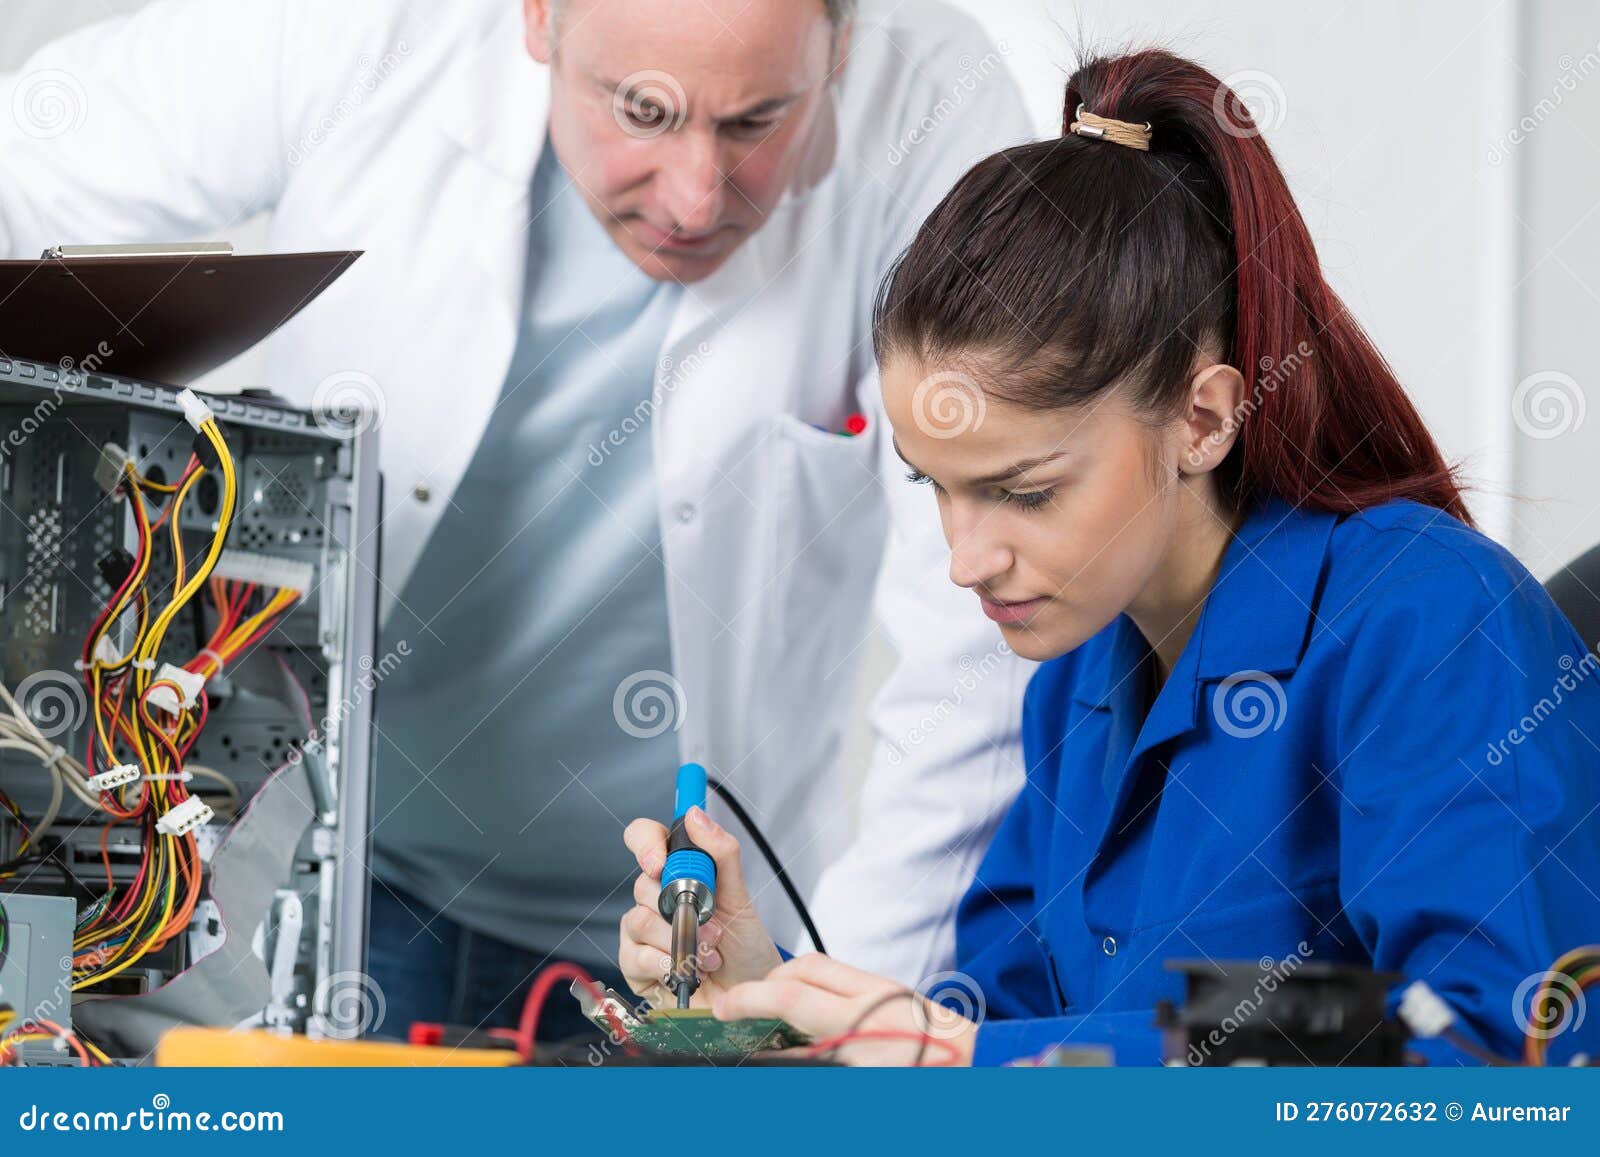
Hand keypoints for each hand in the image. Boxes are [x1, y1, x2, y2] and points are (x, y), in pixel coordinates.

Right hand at [619, 805, 782, 1007]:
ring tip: (709, 953)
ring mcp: (644, 933)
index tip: (659, 863)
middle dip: (681, 908)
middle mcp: (656, 899)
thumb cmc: (745, 950)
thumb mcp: (741, 898)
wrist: (749, 998)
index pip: (645, 838)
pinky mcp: (637, 967)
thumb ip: (722, 852)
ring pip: (637, 919)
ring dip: (679, 939)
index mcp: (679, 873)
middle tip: (712, 924)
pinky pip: (635, 955)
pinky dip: (666, 962)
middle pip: (641, 883)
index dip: (646, 843)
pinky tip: (688, 970)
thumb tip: (695, 815)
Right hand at [714, 954, 976, 1065]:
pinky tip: (818, 1016)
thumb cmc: (929, 1079)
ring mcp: (889, 990)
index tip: (723, 1009)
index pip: (790, 997)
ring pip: (826, 969)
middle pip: (805, 970)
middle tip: (743, 1008)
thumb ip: (816, 1065)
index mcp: (862, 1022)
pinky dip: (822, 990)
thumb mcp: (862, 1084)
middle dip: (767, 984)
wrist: (986, 1068)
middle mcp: (874, 996)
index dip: (749, 1000)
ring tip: (775, 1010)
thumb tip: (784, 1056)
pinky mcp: (899, 993)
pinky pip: (848, 978)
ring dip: (794, 983)